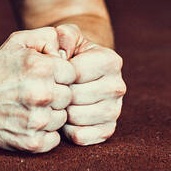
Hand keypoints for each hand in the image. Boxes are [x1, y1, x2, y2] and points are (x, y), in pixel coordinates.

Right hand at [0, 27, 75, 152]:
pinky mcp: (32, 142)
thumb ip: (48, 36)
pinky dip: (45, 134)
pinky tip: (28, 123)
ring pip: (62, 118)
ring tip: (30, 108)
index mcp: (42, 68)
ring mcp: (37, 121)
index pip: (73, 75)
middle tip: (35, 93)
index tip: (44, 78)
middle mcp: (41, 95)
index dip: (59, 76)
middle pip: (69, 97)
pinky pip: (54, 139)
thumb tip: (68, 50)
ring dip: (50, 114)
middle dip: (55, 95)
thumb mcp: (17, 42)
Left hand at [52, 23, 123, 146]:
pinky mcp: (108, 130)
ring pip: (76, 118)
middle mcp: (118, 86)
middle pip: (75, 97)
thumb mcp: (66, 37)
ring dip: (61, 112)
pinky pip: (80, 136)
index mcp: (111, 61)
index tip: (52, 71)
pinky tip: (65, 117)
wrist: (79, 73)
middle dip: (58, 93)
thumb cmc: (68, 53)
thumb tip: (58, 49)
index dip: (57, 74)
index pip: (75, 74)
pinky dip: (67, 130)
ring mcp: (115, 110)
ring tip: (59, 101)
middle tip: (52, 89)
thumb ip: (63, 34)